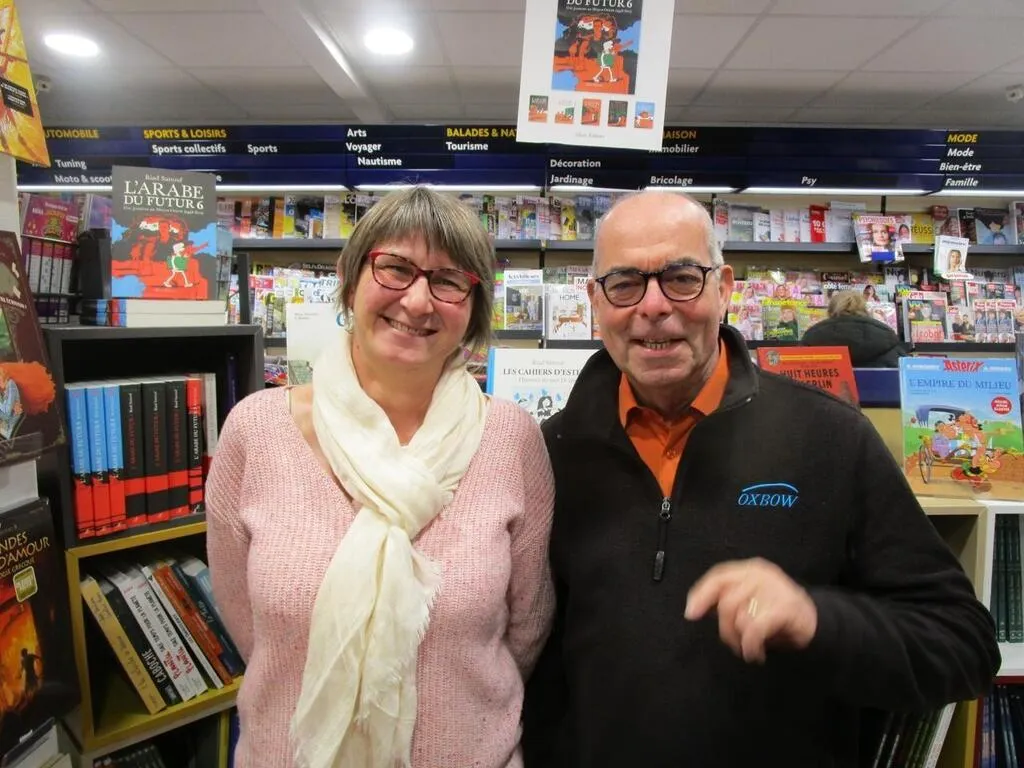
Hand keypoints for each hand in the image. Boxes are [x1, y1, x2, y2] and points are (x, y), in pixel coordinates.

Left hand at [684, 557, 816, 663]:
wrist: (815, 622)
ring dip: (739, 640)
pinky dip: (750, 645)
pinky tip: (755, 653)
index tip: (691, 614)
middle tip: (734, 643)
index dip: (701, 595)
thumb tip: (696, 607)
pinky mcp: (786, 608)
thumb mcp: (749, 602)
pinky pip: (755, 629)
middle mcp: (761, 575)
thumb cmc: (775, 613)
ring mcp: (775, 589)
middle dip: (725, 629)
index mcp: (750, 570)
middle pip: (726, 602)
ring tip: (747, 648)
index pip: (718, 577)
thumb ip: (725, 600)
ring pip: (739, 617)